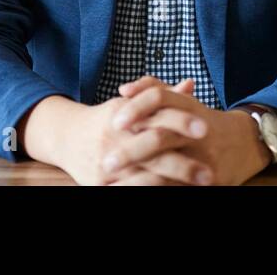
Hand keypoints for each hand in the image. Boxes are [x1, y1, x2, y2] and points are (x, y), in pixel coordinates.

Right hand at [53, 77, 209, 185]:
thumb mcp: (130, 104)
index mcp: (125, 114)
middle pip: (154, 150)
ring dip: (174, 184)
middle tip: (210, 173)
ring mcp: (107, 164)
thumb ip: (161, 96)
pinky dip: (154, 193)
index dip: (182, 121)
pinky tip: (174, 194)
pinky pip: (131, 191)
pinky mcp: (101, 185)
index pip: (157, 115)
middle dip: (184, 164)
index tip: (207, 128)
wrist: (66, 138)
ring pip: (145, 176)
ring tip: (199, 188)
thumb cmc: (107, 120)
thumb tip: (190, 84)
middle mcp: (115, 139)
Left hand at [106, 76, 271, 185]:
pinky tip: (136, 190)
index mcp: (188, 107)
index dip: (136, 107)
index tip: (114, 121)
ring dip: (141, 176)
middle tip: (106, 161)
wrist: (246, 142)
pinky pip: (179, 185)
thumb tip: (123, 90)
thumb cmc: (203, 120)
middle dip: (131, 151)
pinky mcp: (208, 179)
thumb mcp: (183, 101)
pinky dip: (157, 188)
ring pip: (169, 166)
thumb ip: (154, 88)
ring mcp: (203, 157)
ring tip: (116, 184)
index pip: (159, 98)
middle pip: (160, 137)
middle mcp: (196, 130)